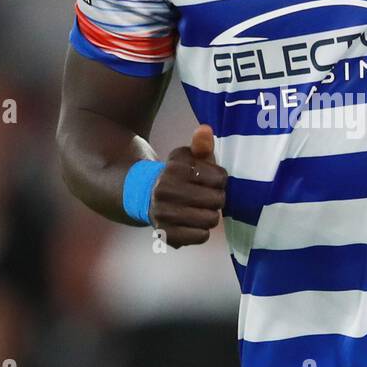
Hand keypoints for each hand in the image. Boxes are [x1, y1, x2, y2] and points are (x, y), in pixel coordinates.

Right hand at [150, 124, 226, 246]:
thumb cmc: (179, 175)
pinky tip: (192, 222)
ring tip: (200, 209)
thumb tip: (205, 129)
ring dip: (210, 215)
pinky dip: (201, 231)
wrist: (146, 195)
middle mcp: (165, 190)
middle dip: (217, 198)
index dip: (220, 180)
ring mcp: (163, 213)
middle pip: (218, 200)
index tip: (211, 180)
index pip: (221, 178)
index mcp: (175, 168)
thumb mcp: (188, 157)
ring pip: (211, 220)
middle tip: (207, 196)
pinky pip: (201, 236)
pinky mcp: (165, 233)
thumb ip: (201, 144)